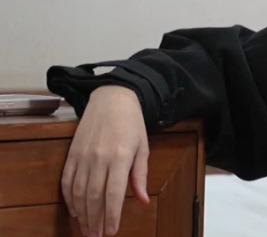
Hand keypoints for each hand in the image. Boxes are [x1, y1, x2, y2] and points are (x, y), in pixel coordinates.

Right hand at [62, 85, 149, 236]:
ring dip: (81, 213)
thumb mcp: (143, 147)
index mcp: (121, 157)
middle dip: (94, 220)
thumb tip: (142, 200)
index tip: (111, 231)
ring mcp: (83, 156)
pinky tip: (74, 210)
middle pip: (94, 197)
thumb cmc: (132, 124)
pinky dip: (69, 198)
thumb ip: (140, 175)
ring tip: (86, 229)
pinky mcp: (72, 153)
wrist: (112, 99)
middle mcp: (100, 158)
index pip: (114, 194)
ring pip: (79, 192)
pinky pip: (67, 180)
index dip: (111, 215)